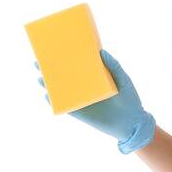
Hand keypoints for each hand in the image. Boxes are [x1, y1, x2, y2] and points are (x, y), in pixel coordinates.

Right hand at [34, 48, 155, 153]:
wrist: (132, 124)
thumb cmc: (130, 100)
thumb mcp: (124, 80)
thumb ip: (114, 66)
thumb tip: (101, 52)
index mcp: (94, 76)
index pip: (77, 64)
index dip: (65, 56)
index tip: (54, 47)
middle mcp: (85, 87)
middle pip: (65, 76)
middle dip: (50, 69)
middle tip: (38, 61)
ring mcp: (81, 100)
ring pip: (62, 91)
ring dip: (49, 85)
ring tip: (40, 77)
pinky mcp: (80, 113)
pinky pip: (65, 107)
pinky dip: (55, 102)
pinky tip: (47, 96)